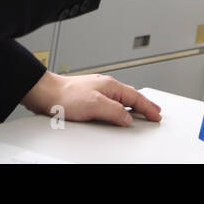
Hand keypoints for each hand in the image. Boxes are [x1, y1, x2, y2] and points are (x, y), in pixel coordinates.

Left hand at [20, 71, 161, 125]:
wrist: (46, 93)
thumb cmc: (66, 96)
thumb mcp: (95, 105)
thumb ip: (114, 111)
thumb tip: (128, 117)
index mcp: (111, 86)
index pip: (136, 97)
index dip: (148, 107)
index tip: (157, 115)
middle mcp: (105, 86)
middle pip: (131, 96)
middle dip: (144, 104)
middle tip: (155, 111)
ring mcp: (97, 90)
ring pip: (122, 98)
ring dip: (133, 105)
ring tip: (141, 110)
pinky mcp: (89, 96)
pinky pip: (112, 101)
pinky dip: (121, 106)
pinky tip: (118, 110)